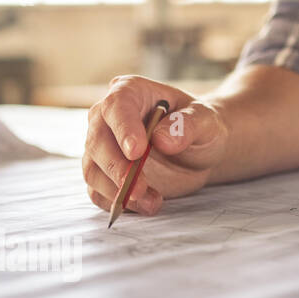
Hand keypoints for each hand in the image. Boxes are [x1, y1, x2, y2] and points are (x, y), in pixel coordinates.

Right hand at [81, 75, 229, 216]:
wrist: (196, 151)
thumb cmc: (198, 127)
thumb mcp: (205, 121)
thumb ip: (188, 125)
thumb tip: (163, 139)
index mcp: (130, 93)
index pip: (116, 107)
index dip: (123, 129)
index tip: (136, 152)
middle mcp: (108, 118)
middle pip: (97, 140)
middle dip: (116, 167)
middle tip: (139, 187)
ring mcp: (102, 148)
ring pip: (92, 169)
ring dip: (116, 190)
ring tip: (151, 201)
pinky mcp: (104, 175)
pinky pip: (98, 191)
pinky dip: (117, 203)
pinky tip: (145, 204)